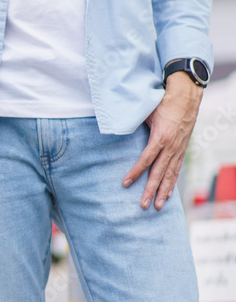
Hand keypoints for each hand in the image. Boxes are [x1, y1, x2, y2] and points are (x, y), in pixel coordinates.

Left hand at [123, 73, 203, 209]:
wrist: (186, 95)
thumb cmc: (162, 102)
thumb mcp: (146, 112)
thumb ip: (133, 123)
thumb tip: (115, 129)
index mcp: (161, 137)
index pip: (146, 159)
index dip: (135, 172)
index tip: (125, 183)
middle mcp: (171, 146)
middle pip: (159, 172)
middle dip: (150, 190)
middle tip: (142, 205)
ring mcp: (179, 149)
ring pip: (170, 174)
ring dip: (163, 191)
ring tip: (156, 206)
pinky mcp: (182, 149)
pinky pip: (176, 169)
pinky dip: (172, 183)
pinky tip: (167, 194)